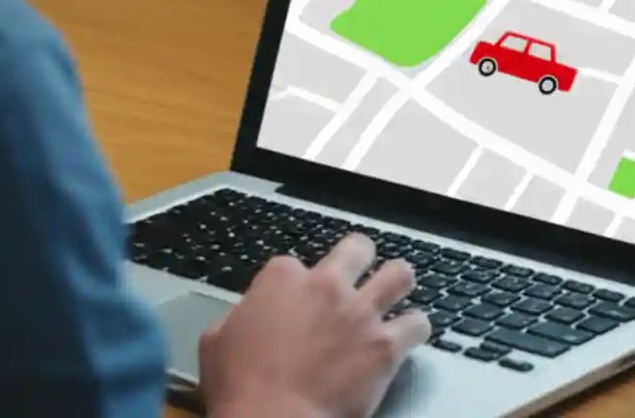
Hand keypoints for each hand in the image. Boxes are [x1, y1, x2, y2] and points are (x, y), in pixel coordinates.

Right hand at [200, 233, 430, 417]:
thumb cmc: (239, 388)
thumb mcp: (216, 342)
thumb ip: (239, 317)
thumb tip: (248, 317)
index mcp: (282, 279)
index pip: (293, 263)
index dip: (295, 283)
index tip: (296, 301)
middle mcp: (327, 286)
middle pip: (357, 248)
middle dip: (360, 256)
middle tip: (360, 270)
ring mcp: (361, 314)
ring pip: (399, 274)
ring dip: (397, 281)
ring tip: (397, 289)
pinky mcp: (386, 346)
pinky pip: (418, 324)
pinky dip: (415, 328)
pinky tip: (410, 334)